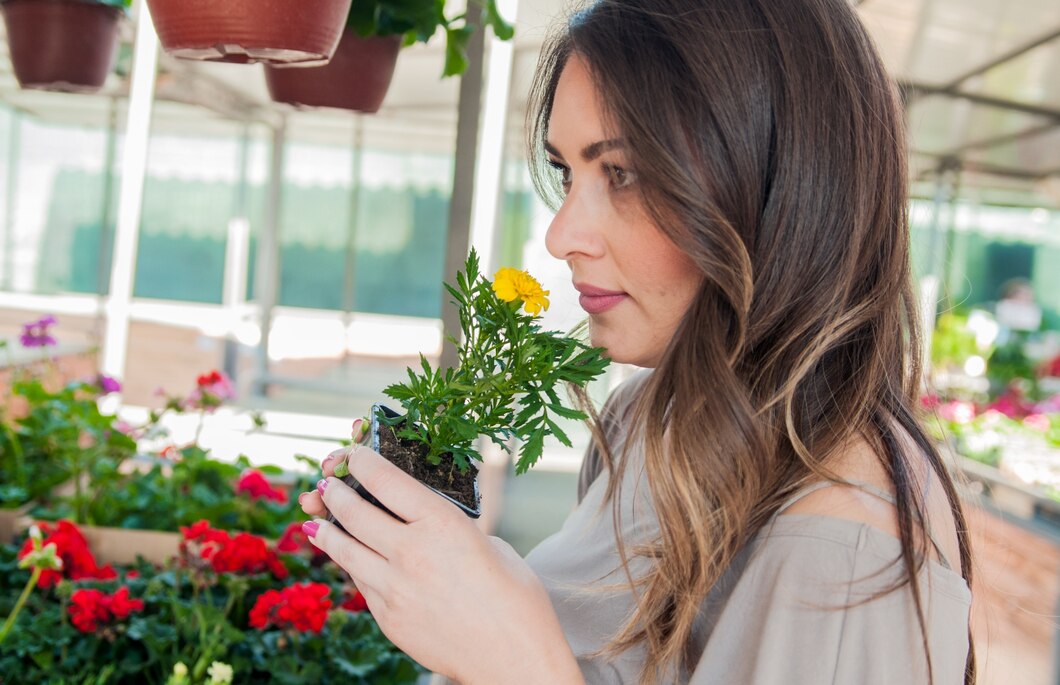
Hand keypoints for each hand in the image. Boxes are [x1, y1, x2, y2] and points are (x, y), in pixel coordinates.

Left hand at [298, 421, 583, 684]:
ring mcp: (395, 589)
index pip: (386, 481)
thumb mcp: (490, 544)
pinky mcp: (388, 618)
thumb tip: (424, 517)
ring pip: (344, 550)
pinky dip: (351, 564)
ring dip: (327, 530)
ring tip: (317, 518)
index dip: (363, 461)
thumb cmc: (515, 597)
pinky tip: (348, 557)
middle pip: (355, 512)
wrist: (512, 658)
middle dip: (336, 493)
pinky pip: (361, 582)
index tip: (355, 454)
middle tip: (328, 484)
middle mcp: (412, 553)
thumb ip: (450, 527)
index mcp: (443, 525)